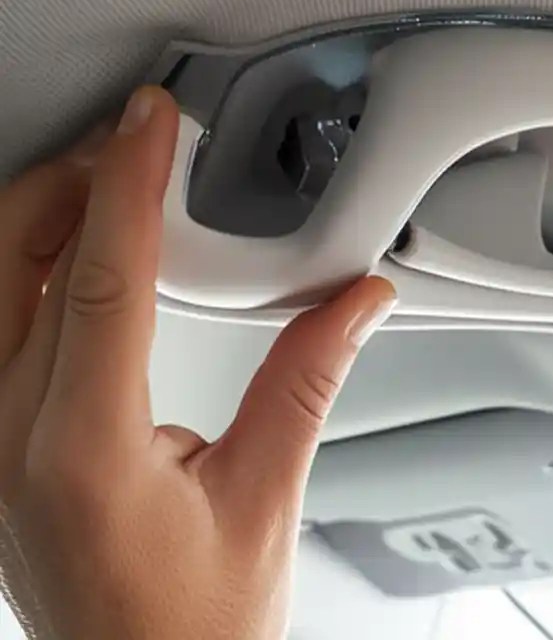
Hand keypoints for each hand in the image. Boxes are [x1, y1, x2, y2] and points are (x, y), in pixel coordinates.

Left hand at [0, 87, 396, 638]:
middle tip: (133, 143)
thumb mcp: (266, 496)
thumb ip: (309, 380)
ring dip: (39, 218)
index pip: (100, 280)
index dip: (128, 186)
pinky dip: (26, 269)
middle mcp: (7, 442)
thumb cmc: (197, 628)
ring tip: (111, 186)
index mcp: (81, 452)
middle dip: (66, 181)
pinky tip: (75, 258)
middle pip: (9, 260)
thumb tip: (356, 299)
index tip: (149, 123)